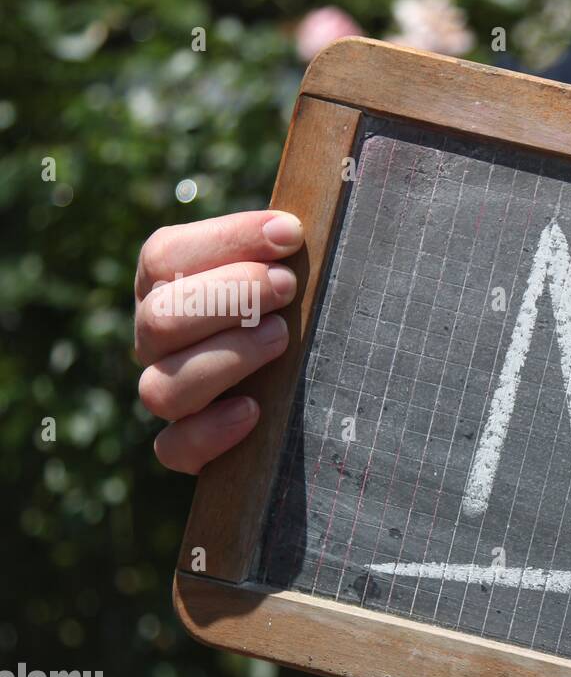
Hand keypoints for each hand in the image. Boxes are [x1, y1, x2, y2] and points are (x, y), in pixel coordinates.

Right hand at [134, 210, 303, 473]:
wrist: (308, 389)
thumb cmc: (296, 310)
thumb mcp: (290, 274)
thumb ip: (284, 251)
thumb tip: (298, 228)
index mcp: (167, 287)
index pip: (165, 256)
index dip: (227, 241)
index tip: (289, 234)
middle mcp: (156, 341)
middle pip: (160, 317)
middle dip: (229, 296)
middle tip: (287, 286)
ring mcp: (169, 394)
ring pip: (161, 387)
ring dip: (225, 357)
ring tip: (280, 337)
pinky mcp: (186, 446)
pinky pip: (174, 449)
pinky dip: (211, 432)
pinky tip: (254, 411)